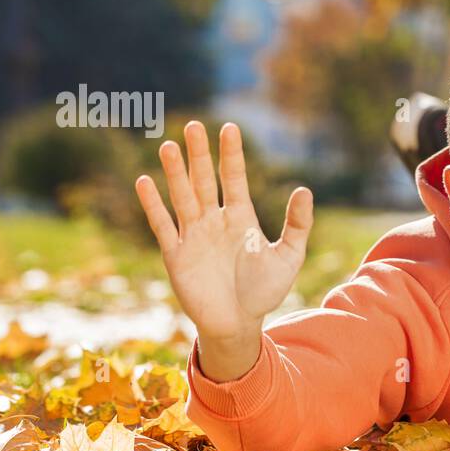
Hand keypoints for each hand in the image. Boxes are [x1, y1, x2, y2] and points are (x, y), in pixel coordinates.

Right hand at [135, 121, 312, 376]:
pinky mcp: (176, 254)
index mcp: (241, 218)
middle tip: (193, 126)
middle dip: (199, 156)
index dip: (231, 155)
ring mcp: (193, 236)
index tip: (229, 128)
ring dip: (175, 173)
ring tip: (168, 146)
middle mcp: (214, 221)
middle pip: (204, 181)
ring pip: (182, 197)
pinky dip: (153, 205)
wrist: (239, 324)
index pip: (233, 179)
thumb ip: (298, 225)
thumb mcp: (289, 256)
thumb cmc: (264, 292)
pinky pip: (163, 225)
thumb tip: (304, 190)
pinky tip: (145, 182)